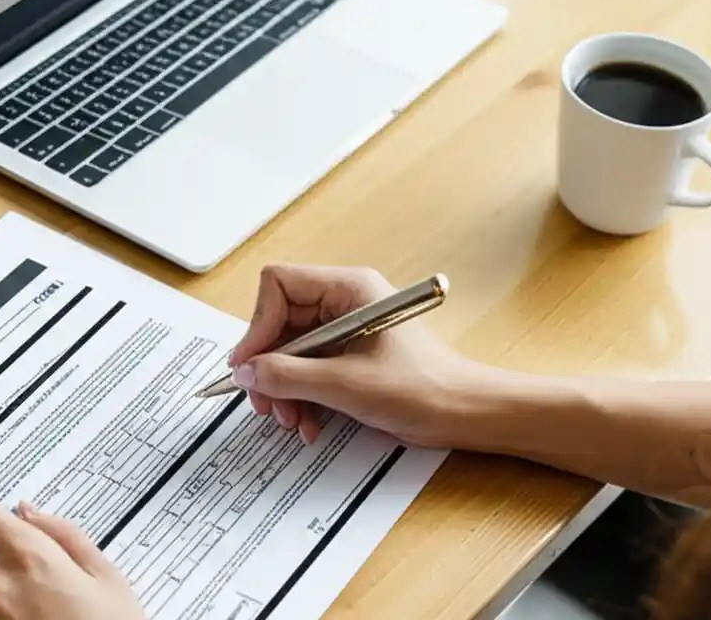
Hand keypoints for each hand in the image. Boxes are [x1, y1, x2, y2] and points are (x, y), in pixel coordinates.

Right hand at [230, 265, 495, 446]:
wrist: (464, 413)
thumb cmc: (424, 388)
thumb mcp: (345, 384)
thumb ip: (288, 376)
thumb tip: (246, 372)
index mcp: (348, 288)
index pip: (279, 286)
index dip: (258, 324)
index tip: (249, 365)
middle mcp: (344, 302)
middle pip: (280, 322)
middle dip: (269, 367)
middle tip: (264, 402)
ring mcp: (346, 330)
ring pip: (290, 351)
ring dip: (283, 388)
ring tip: (291, 419)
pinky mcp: (349, 357)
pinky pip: (308, 370)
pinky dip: (302, 397)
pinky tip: (309, 423)